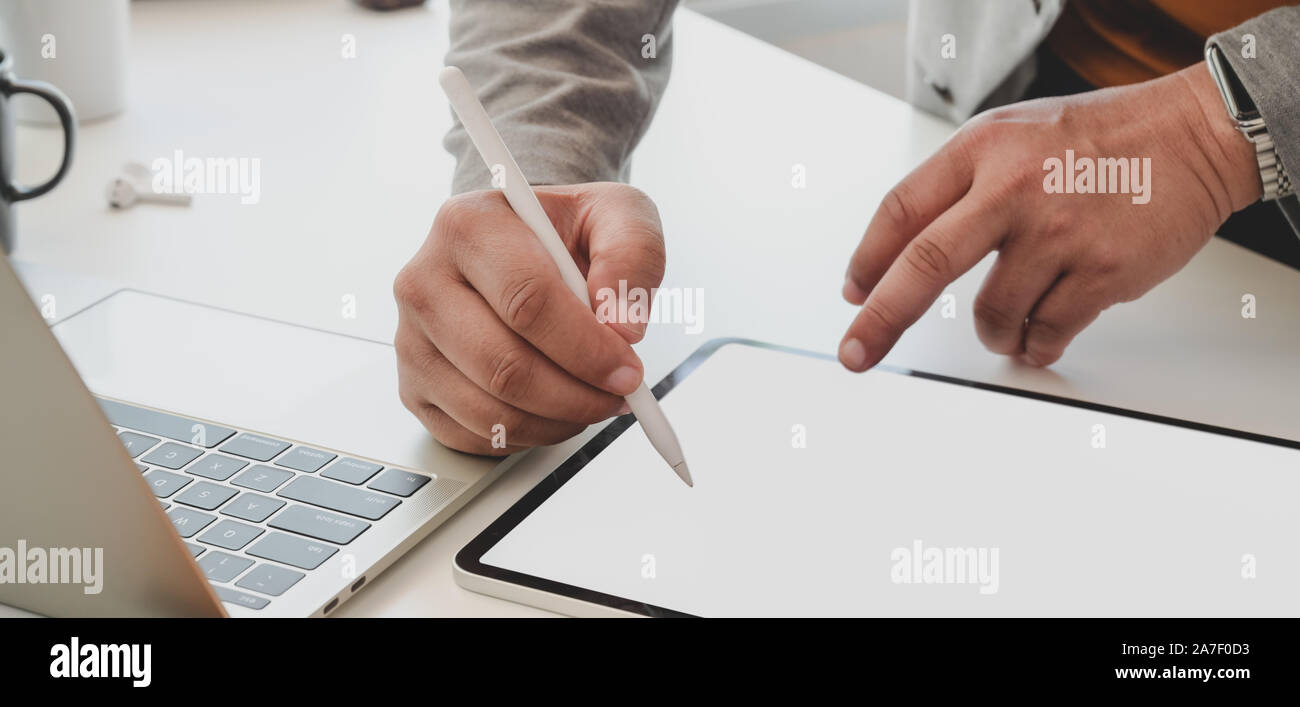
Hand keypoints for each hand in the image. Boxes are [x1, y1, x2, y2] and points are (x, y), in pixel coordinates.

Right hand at [394, 183, 665, 453]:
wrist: (526, 245)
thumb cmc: (566, 232)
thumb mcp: (618, 214)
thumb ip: (631, 254)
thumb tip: (621, 325)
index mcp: (468, 226)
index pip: (526, 301)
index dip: (586, 348)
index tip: (626, 370)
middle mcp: (425, 283)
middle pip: (503, 366)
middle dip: (576, 395)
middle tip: (617, 394)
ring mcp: (412, 340)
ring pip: (489, 411)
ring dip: (557, 421)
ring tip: (592, 400)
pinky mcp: (415, 386)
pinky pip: (474, 435)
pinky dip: (529, 436)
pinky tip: (555, 409)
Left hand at [839, 62, 1260, 369]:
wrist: (1196, 134)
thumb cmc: (1100, 137)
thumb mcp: (1013, 134)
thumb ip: (960, 185)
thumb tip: (903, 253)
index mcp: (983, 149)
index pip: (902, 211)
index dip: (869, 260)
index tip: (854, 294)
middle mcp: (1013, 188)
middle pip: (925, 266)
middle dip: (881, 320)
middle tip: (857, 353)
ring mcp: (1059, 231)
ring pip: (993, 315)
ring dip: (994, 334)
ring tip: (1010, 322)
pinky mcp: (1102, 271)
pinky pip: (1047, 332)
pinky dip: (1037, 345)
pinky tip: (1041, 336)